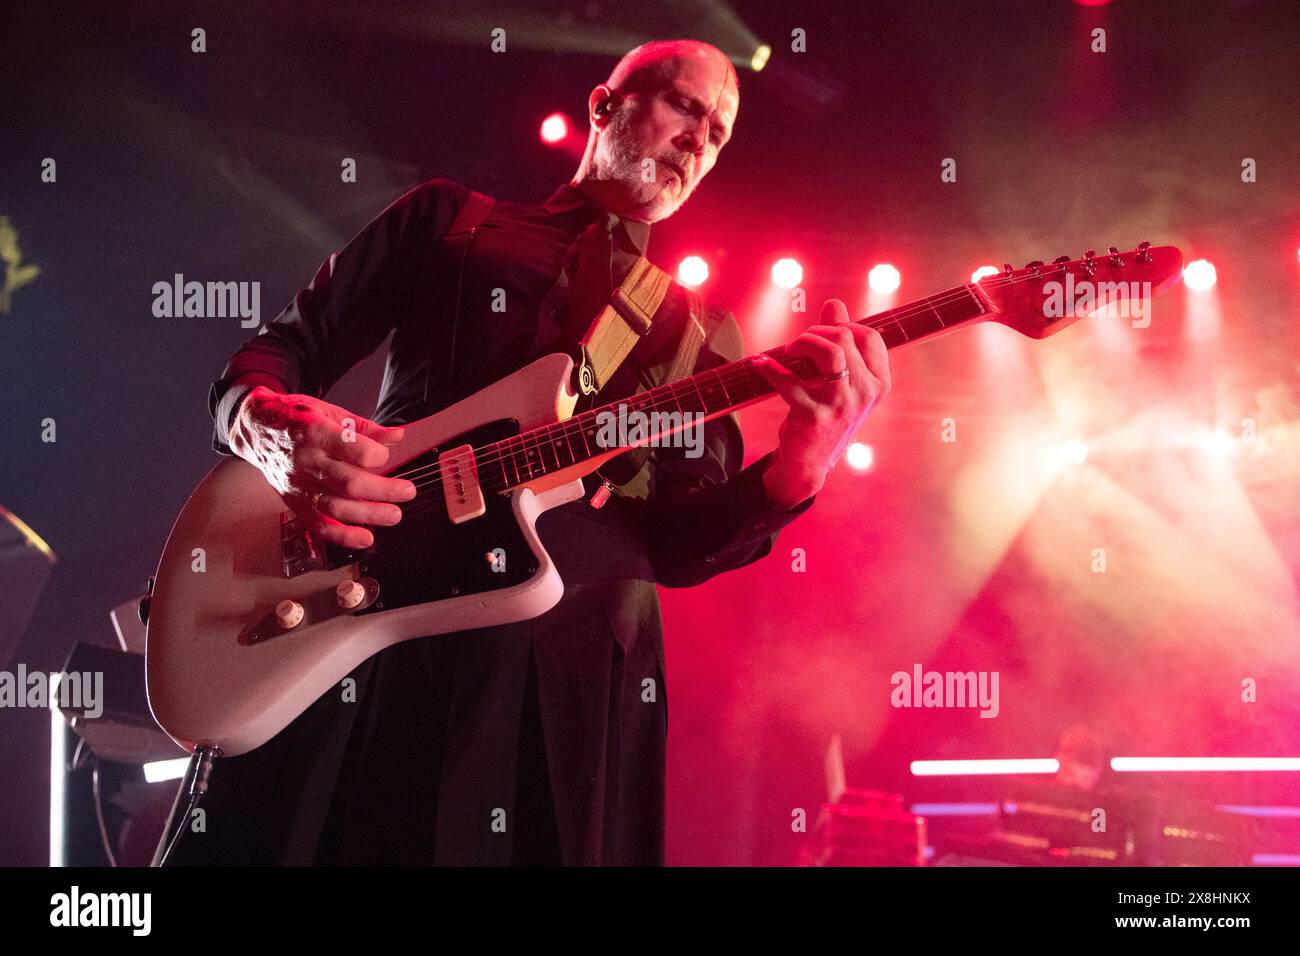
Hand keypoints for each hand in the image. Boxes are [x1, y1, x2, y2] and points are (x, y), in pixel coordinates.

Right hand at [228, 386, 416, 548]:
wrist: (255, 430)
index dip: (376, 456)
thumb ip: (365, 427)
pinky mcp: (294, 502)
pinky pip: (319, 524)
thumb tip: (398, 435)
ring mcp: (299, 485)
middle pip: (349, 482)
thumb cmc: (297, 418)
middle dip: (383, 490)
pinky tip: (366, 538)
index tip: (386, 458)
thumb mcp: (329, 412)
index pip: (353, 449)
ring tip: (394, 515)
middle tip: (407, 492)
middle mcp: (306, 461)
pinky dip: (343, 535)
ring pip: (336, 507)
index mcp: (316, 432)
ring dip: (369, 515)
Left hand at [751, 298, 890, 509]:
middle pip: (844, 338)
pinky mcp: (813, 415)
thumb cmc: (826, 416)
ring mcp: (841, 404)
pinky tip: (759, 364)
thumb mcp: (841, 382)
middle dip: (816, 333)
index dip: (844, 326)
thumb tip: (834, 304)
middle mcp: (865, 393)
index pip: (870, 337)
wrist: (810, 463)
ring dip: (802, 343)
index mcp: (878, 384)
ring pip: (829, 351)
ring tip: (788, 351)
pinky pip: (789, 380)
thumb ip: (840, 343)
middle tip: (799, 345)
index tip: (824, 334)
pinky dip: (769, 367)